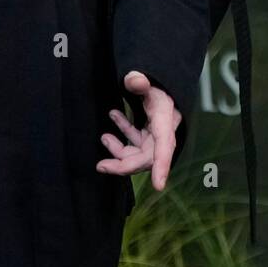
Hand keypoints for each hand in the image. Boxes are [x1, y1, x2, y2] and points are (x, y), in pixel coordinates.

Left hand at [96, 69, 181, 191]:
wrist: (162, 83)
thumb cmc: (156, 83)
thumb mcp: (149, 81)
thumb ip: (139, 81)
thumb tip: (134, 80)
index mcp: (166, 120)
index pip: (165, 146)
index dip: (161, 166)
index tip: (158, 185)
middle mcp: (164, 132)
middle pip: (147, 157)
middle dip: (124, 164)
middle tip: (101, 166)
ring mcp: (157, 134)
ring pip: (139, 153)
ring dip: (120, 150)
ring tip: (104, 137)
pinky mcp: (150, 134)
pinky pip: (136, 142)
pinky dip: (124, 134)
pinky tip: (113, 116)